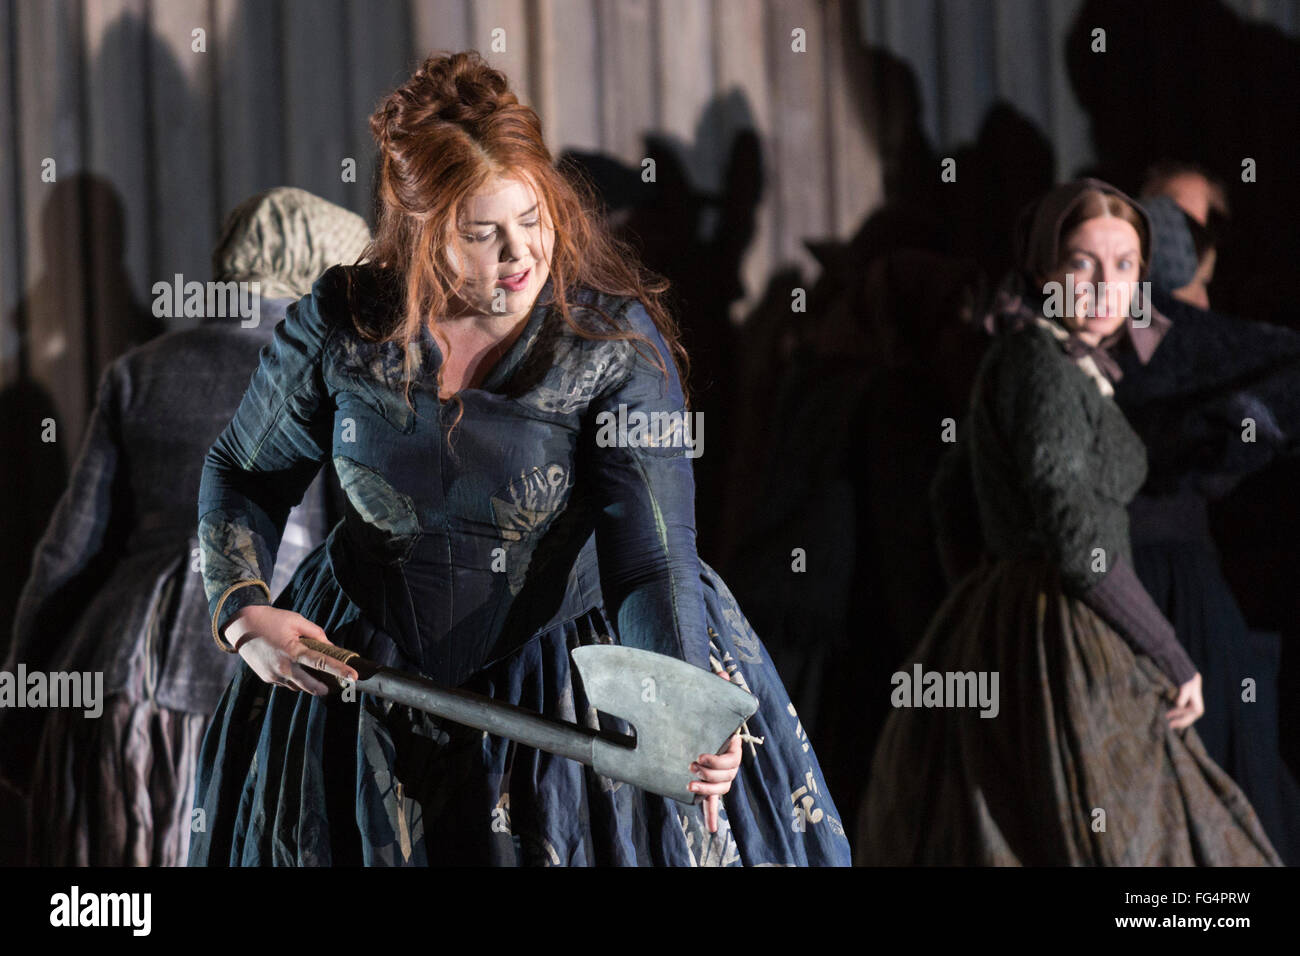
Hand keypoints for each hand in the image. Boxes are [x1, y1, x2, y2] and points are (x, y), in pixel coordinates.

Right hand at [225, 605, 358, 695]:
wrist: (241, 625)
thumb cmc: (272, 620)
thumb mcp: (297, 620)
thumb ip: (316, 634)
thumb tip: (330, 646)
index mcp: (293, 651)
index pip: (322, 663)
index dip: (339, 670)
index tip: (354, 678)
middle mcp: (283, 667)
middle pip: (311, 686)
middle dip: (325, 688)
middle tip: (336, 687)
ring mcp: (274, 675)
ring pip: (298, 687)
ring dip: (309, 684)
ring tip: (318, 677)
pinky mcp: (267, 678)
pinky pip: (286, 683)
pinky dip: (295, 679)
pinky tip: (296, 670)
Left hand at [689, 669, 743, 832]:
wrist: (698, 722)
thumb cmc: (707, 712)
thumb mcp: (712, 700)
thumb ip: (719, 686)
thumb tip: (722, 672)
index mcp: (731, 745)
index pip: (732, 759)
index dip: (717, 761)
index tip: (699, 756)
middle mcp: (728, 763)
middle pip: (728, 777)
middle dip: (710, 775)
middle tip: (690, 767)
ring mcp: (719, 775)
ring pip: (721, 789)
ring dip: (708, 791)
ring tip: (689, 784)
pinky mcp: (708, 783)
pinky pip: (715, 802)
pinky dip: (713, 814)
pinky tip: (712, 828)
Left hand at [1166, 672, 1203, 729]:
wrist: (1191, 677)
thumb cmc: (1188, 682)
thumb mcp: (1185, 688)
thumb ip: (1183, 697)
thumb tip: (1180, 705)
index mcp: (1197, 708)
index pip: (1187, 718)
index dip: (1179, 721)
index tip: (1170, 721)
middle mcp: (1198, 709)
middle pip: (1187, 719)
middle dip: (1178, 722)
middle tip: (1169, 725)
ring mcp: (1195, 708)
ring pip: (1186, 716)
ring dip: (1178, 718)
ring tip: (1168, 717)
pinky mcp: (1192, 705)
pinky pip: (1185, 712)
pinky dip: (1178, 713)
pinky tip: (1172, 713)